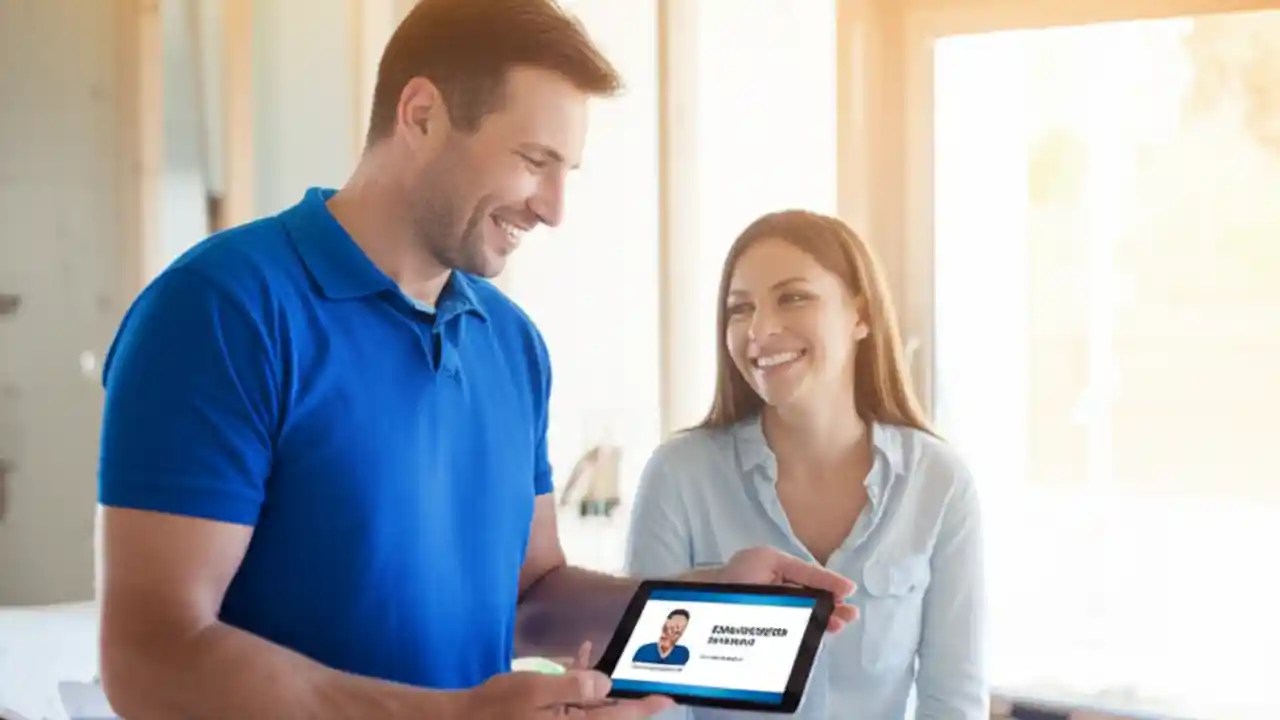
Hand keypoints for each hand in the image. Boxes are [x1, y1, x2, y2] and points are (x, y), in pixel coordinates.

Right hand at [460, 643, 673, 718]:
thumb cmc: (495, 707)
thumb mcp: (534, 689)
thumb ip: (572, 686)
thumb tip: (607, 683)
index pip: (620, 718)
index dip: (646, 706)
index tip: (668, 696)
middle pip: (610, 715)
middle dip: (625, 693)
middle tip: (645, 672)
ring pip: (593, 707)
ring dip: (601, 684)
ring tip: (609, 657)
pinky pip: (573, 705)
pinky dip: (578, 683)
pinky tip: (578, 657)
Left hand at [694, 546, 858, 632]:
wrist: (700, 606)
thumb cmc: (732, 579)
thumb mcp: (768, 562)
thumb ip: (801, 573)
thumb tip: (831, 585)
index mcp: (773, 563)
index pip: (807, 572)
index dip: (828, 581)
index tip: (848, 590)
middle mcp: (774, 581)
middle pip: (809, 593)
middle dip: (830, 603)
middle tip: (849, 615)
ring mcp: (770, 602)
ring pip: (802, 609)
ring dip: (822, 616)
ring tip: (839, 624)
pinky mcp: (764, 619)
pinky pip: (791, 620)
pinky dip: (807, 624)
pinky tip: (820, 630)